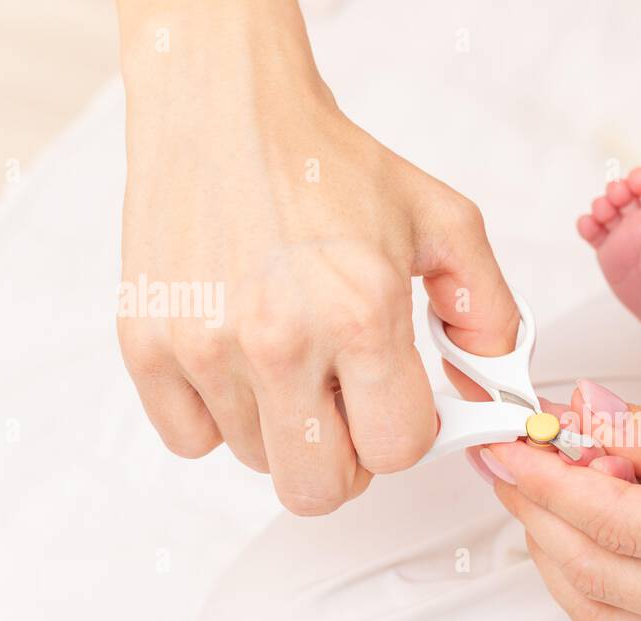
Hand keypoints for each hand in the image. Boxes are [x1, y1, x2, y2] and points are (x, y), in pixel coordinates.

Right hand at [115, 1, 516, 514]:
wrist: (227, 111)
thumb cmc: (328, 168)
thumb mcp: (444, 226)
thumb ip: (489, 315)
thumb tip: (493, 391)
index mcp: (361, 312)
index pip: (397, 451)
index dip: (404, 433)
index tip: (397, 403)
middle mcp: (278, 339)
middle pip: (319, 489)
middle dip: (345, 463)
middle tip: (346, 411)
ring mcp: (204, 347)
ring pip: (258, 463)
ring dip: (282, 428)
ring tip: (289, 356)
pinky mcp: (146, 345)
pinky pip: (191, 440)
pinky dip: (219, 416)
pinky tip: (240, 359)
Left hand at [482, 378, 640, 620]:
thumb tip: (577, 425)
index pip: (611, 521)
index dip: (543, 480)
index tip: (504, 443)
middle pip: (594, 575)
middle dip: (537, 514)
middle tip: (516, 454)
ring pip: (604, 609)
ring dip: (560, 547)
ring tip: (549, 480)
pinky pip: (639, 616)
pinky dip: (599, 569)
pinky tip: (595, 514)